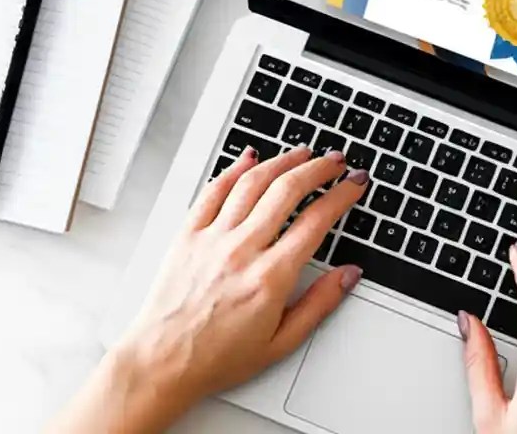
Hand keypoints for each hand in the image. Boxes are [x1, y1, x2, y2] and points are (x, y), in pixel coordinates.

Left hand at [48, 145, 367, 432]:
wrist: (162, 363)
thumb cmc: (217, 358)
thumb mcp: (281, 342)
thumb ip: (319, 304)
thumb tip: (348, 275)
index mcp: (270, 278)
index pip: (316, 222)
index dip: (341, 196)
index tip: (354, 185)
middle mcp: (242, 251)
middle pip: (287, 191)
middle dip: (318, 169)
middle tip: (335, 162)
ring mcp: (212, 239)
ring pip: (252, 183)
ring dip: (282, 162)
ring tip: (302, 154)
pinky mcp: (187, 236)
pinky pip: (213, 192)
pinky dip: (234, 170)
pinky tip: (249, 159)